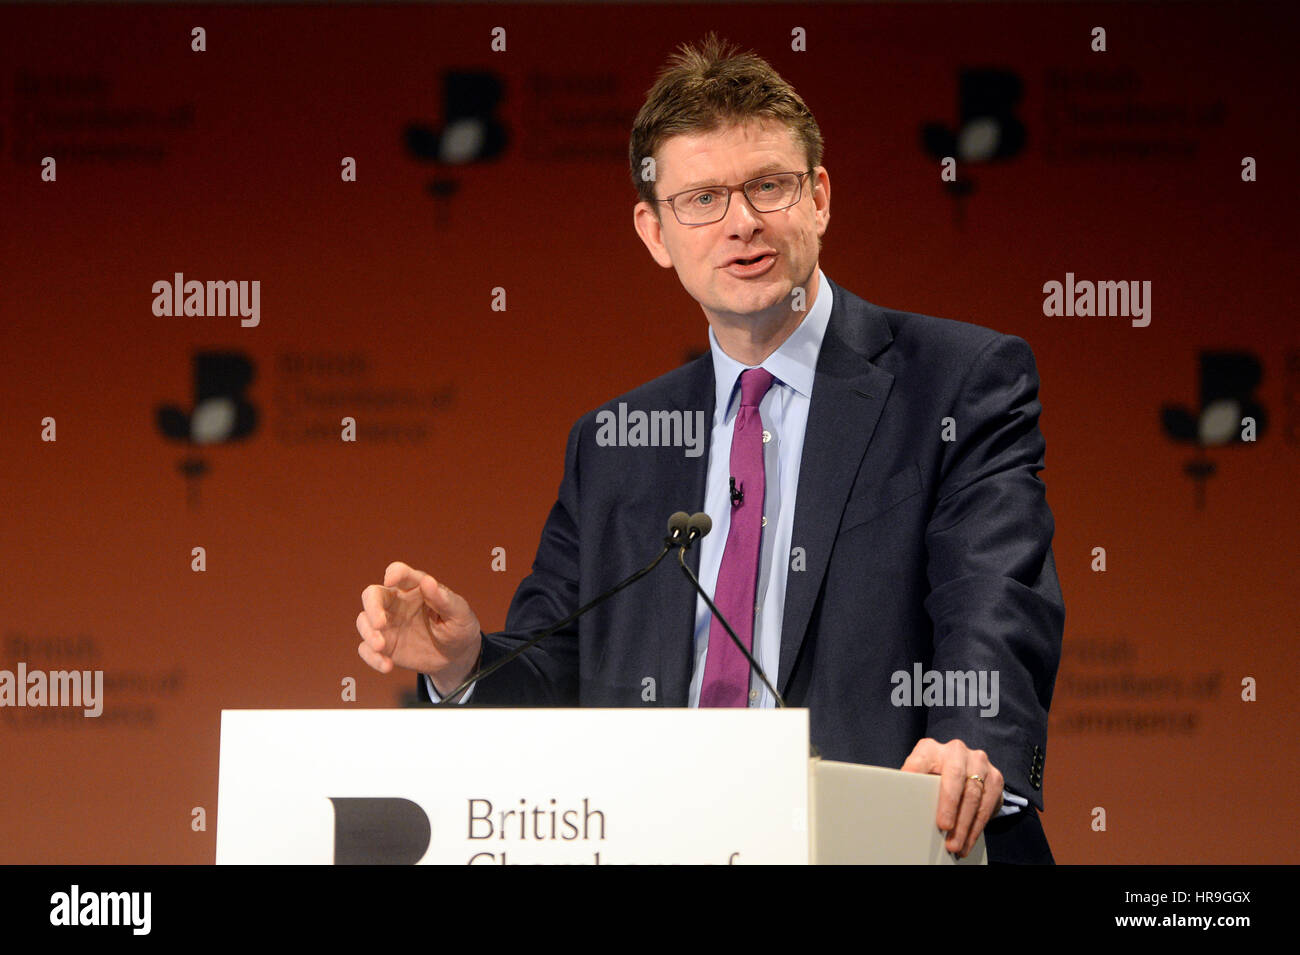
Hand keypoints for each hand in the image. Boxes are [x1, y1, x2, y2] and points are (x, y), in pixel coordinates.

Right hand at [356, 562, 481, 695]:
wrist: (456, 657)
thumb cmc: (459, 628)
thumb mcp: (459, 614)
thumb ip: (444, 599)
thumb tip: (428, 581)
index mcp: (415, 589)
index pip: (400, 573)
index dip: (394, 573)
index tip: (391, 580)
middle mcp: (397, 603)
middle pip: (372, 595)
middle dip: (372, 606)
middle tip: (381, 623)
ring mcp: (388, 625)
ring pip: (364, 621)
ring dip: (369, 633)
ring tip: (382, 647)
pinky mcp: (385, 646)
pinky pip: (367, 649)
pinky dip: (372, 657)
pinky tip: (387, 666)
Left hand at [901, 738, 1003, 857]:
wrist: (965, 768)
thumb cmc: (934, 776)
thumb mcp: (920, 776)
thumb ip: (912, 785)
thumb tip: (898, 805)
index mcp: (930, 749)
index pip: (922, 761)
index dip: (917, 774)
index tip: (916, 797)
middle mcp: (956, 750)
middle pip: (954, 778)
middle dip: (950, 806)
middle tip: (944, 827)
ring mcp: (978, 761)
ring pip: (973, 795)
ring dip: (964, 824)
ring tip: (955, 845)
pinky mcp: (995, 777)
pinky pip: (987, 805)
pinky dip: (976, 826)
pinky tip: (968, 840)